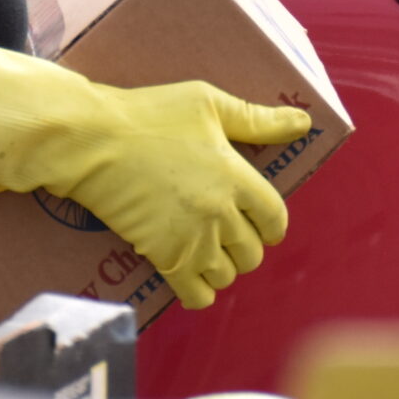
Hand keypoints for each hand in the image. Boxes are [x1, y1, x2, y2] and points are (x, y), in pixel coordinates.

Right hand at [0, 41, 311, 309]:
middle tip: (228, 232)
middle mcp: (221, 214)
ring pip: (227, 275)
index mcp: (237, 177)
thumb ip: (258, 119)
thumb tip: (304, 124)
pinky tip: (192, 275)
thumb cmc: (150, 115)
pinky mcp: (163, 257)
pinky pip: (197, 295)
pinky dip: (200, 291)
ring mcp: (193, 239)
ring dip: (222, 266)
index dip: (273, 224)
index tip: (263, 223)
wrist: (94, 141)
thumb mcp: (208, 104)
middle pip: (253, 252)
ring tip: (207, 249)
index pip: (275, 217)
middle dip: (246, 245)